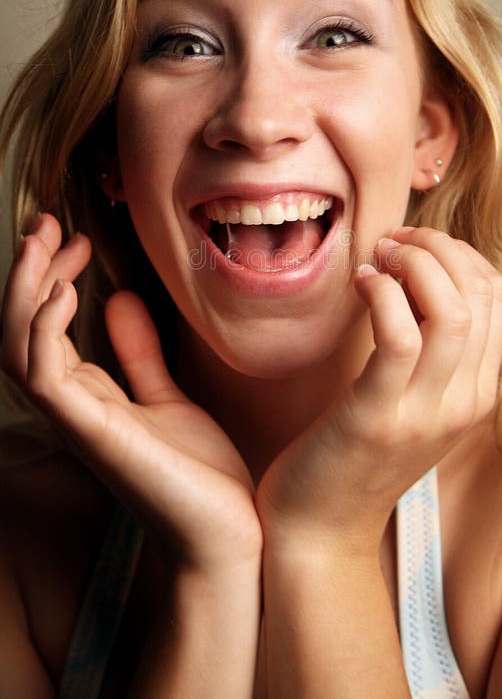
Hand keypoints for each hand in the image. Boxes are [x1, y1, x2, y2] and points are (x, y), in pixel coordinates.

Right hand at [1, 214, 261, 572]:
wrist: (226, 533)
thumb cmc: (199, 473)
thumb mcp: (167, 396)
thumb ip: (139, 354)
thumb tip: (118, 299)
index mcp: (87, 396)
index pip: (43, 328)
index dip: (49, 278)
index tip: (75, 236)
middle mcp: (72, 406)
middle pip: (19, 331)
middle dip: (28, 273)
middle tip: (46, 224)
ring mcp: (77, 420)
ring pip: (17, 347)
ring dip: (26, 290)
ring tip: (47, 243)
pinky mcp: (92, 433)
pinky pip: (43, 375)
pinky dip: (44, 329)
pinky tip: (66, 293)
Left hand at [256, 226, 501, 554]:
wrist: (321, 526)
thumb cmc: (357, 452)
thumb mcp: (414, 401)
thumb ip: (430, 350)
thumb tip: (420, 273)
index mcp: (477, 392)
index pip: (497, 297)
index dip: (460, 254)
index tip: (414, 244)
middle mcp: (464, 403)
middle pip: (481, 294)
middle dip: (438, 247)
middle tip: (394, 241)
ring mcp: (424, 414)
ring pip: (450, 311)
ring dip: (413, 264)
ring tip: (378, 257)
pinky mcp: (376, 417)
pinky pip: (398, 336)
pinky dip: (382, 294)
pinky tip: (360, 283)